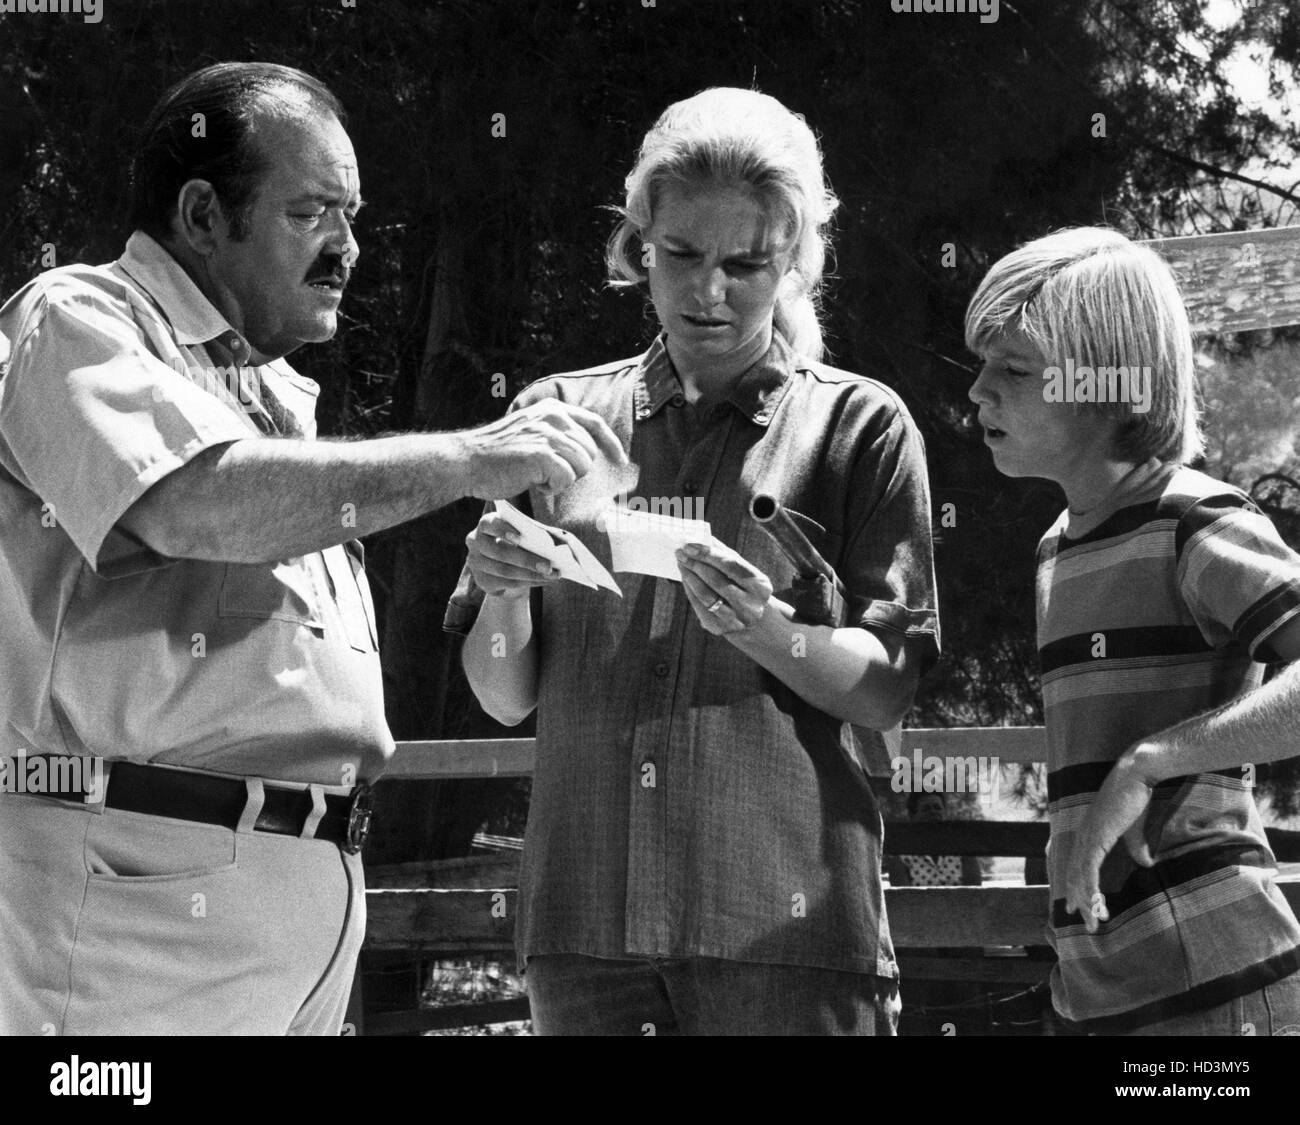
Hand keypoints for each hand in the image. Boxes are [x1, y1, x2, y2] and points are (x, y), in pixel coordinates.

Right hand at [461, 400, 626, 499]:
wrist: (468, 460)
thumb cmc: (499, 453)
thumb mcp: (531, 429)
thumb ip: (558, 432)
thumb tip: (590, 450)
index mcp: (553, 408)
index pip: (595, 423)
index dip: (611, 443)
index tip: (622, 460)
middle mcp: (554, 417)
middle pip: (589, 452)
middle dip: (573, 469)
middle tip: (545, 472)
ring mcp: (548, 434)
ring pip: (581, 466)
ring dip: (562, 479)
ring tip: (537, 475)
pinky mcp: (542, 454)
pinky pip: (566, 479)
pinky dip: (552, 487)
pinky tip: (532, 482)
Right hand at [465, 512, 557, 598]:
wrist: (505, 564)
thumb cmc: (518, 541)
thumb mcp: (522, 533)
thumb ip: (530, 534)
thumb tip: (552, 546)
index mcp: (486, 524)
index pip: (489, 523)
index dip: (503, 529)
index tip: (521, 536)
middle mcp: (475, 542)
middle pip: (499, 551)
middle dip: (526, 560)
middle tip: (548, 566)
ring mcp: (476, 563)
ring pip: (504, 570)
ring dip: (531, 574)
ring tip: (553, 575)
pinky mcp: (482, 581)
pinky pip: (507, 583)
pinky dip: (530, 582)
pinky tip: (546, 580)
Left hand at [675, 539, 772, 635]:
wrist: (752, 620)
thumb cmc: (744, 586)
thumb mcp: (743, 570)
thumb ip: (725, 554)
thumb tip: (702, 537)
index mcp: (760, 586)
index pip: (731, 565)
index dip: (709, 554)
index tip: (690, 544)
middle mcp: (750, 606)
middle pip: (716, 580)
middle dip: (695, 564)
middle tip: (681, 552)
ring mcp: (735, 620)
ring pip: (705, 595)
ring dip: (689, 576)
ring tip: (681, 563)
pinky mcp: (719, 628)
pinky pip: (699, 606)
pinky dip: (689, 589)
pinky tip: (685, 578)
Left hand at [1063, 747, 1157, 933]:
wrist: (1136, 775)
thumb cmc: (1134, 797)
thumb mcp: (1134, 828)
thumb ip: (1137, 846)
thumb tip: (1146, 863)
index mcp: (1089, 834)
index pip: (1077, 867)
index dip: (1077, 889)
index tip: (1077, 908)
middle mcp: (1083, 836)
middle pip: (1075, 876)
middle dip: (1080, 902)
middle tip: (1088, 925)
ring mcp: (1086, 836)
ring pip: (1079, 876)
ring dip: (1085, 901)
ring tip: (1093, 922)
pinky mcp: (1095, 836)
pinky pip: (1088, 868)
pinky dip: (1090, 887)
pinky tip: (1094, 903)